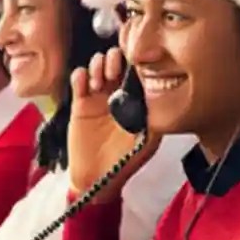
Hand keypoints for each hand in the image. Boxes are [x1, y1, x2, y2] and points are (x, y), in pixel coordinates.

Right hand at [67, 48, 159, 199]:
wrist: (96, 179)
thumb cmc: (123, 163)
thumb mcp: (146, 142)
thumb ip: (154, 119)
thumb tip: (161, 95)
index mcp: (136, 101)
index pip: (138, 71)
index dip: (136, 62)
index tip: (134, 63)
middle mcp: (118, 94)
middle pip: (117, 62)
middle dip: (114, 60)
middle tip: (112, 71)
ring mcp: (98, 97)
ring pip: (97, 66)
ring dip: (97, 66)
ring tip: (97, 82)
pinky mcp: (80, 103)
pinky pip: (78, 80)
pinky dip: (80, 75)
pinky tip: (84, 84)